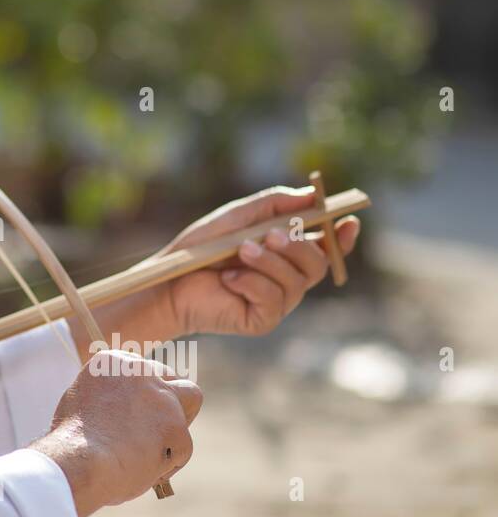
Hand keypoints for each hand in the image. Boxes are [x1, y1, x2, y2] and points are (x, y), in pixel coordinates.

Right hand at [29, 350, 201, 516]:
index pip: (144, 369)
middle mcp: (141, 371)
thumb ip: (110, 397)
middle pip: (174, 377)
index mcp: (113, 362)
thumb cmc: (71, 441)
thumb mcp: (83, 402)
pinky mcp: (178, 429)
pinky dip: (167, 463)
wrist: (78, 460)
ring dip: (175, 426)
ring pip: (190, 403)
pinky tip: (144, 470)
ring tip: (149, 452)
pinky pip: (182, 449)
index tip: (137, 411)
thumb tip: (125, 413)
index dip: (144, 393)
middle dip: (174, 398)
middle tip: (159, 424)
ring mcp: (163, 398)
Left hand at [156, 185, 360, 337]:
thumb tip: (311, 196)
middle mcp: (287, 279)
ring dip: (268, 262)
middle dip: (298, 246)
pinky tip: (228, 280)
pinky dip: (251, 283)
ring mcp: (277, 302)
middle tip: (271, 236)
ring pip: (297, 282)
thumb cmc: (201, 247)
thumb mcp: (238, 217)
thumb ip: (274, 205)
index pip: (325, 247)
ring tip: (240, 252)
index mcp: (286, 253)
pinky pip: (274, 300)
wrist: (169, 279)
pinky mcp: (262, 320)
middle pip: (319, 264)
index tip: (347, 221)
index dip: (342, 237)